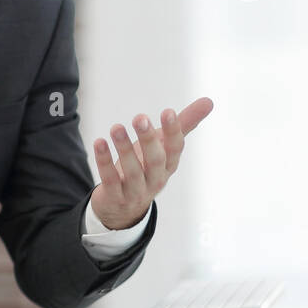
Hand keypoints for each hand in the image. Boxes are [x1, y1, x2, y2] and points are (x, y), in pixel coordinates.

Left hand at [90, 96, 213, 229]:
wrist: (123, 207)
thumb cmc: (146, 167)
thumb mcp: (164, 146)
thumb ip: (183, 124)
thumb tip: (209, 101)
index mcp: (169, 165)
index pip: (175, 148)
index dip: (173, 131)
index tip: (168, 111)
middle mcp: (156, 178)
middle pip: (155, 160)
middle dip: (148, 139)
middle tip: (140, 118)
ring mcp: (136, 190)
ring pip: (132, 171)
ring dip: (124, 148)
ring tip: (116, 127)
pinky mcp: (115, 197)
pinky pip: (110, 179)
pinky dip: (104, 161)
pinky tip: (99, 143)